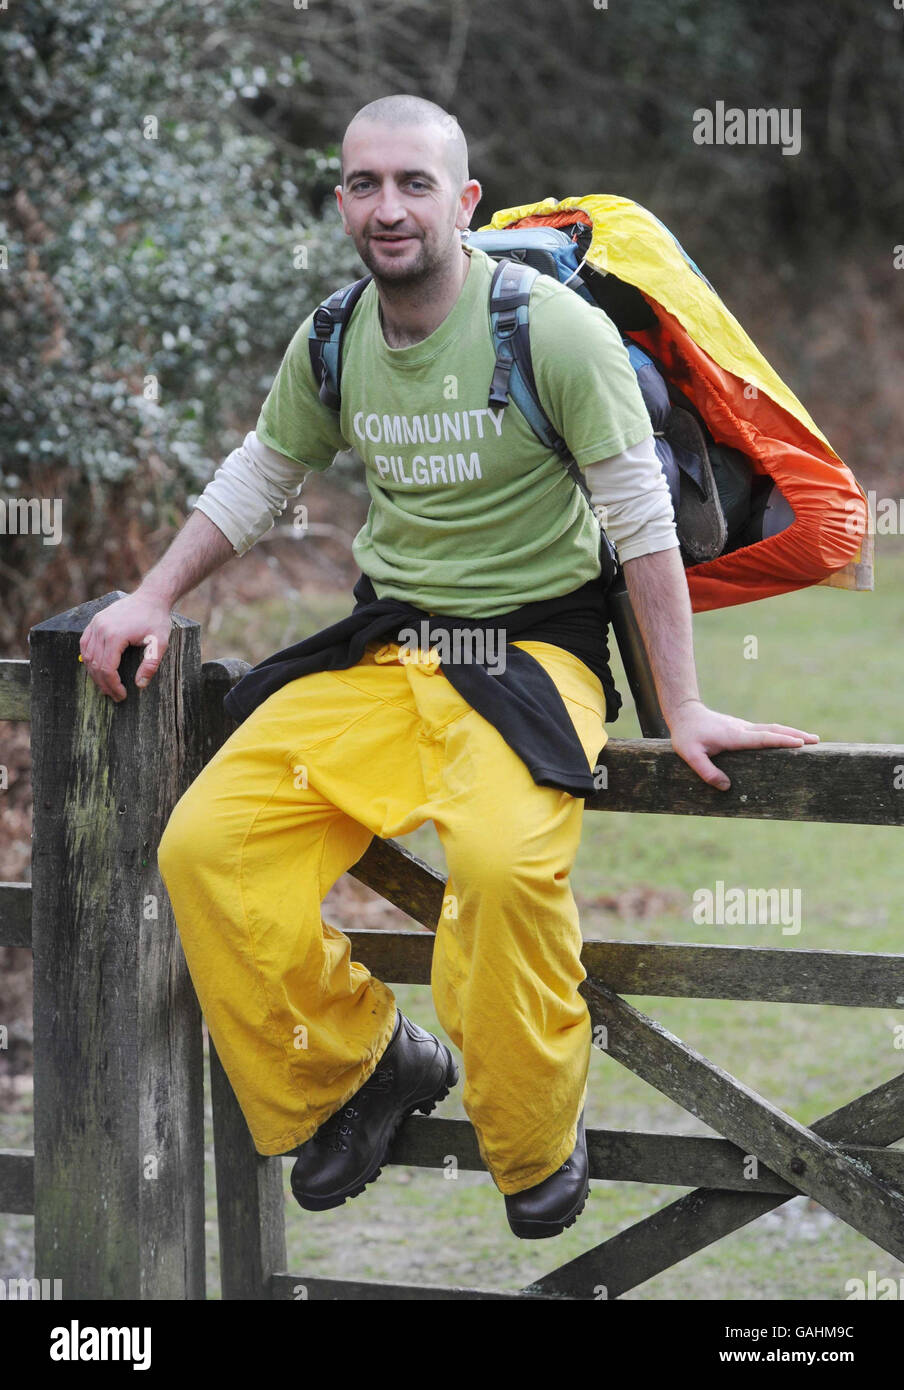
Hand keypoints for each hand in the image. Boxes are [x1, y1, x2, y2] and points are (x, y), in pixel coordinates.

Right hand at [79, 590, 172, 701]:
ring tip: (106, 686)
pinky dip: (88, 658)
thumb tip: (140, 685)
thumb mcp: (160, 643)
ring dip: (94, 673)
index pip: (107, 668)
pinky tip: (97, 668)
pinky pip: (85, 643)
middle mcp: (101, 629)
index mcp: (115, 635)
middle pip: (95, 664)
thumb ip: (151, 665)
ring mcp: (95, 623)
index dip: (113, 685)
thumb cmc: (156, 620)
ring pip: (87, 655)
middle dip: (104, 683)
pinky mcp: (95, 621)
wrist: (150, 597)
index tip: (122, 695)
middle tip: (114, 696)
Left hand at [666, 698, 818, 790]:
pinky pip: (766, 730)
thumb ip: (707, 771)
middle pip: (774, 730)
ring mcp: (743, 727)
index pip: (762, 738)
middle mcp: (743, 729)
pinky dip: (781, 733)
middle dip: (796, 735)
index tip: (800, 744)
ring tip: (811, 739)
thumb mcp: (691, 755)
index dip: (781, 741)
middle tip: (816, 741)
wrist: (684, 713)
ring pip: (772, 728)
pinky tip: (787, 739)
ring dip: (792, 733)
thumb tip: (726, 787)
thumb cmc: (686, 735)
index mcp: (734, 736)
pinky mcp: (742, 728)